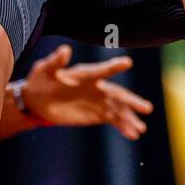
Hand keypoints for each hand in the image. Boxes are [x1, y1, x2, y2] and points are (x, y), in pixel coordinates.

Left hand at [17, 44, 153, 139]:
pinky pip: (113, 119)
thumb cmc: (40, 80)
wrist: (37, 100)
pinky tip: (133, 135)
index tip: (127, 62)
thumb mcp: (44, 70)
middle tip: (147, 108)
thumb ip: (55, 62)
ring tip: (141, 129)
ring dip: (130, 118)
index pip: (102, 70)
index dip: (113, 67)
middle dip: (131, 101)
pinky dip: (123, 127)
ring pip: (118, 109)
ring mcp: (98, 101)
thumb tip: (64, 50)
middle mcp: (96, 87)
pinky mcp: (96, 114)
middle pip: (117, 94)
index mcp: (85, 75)